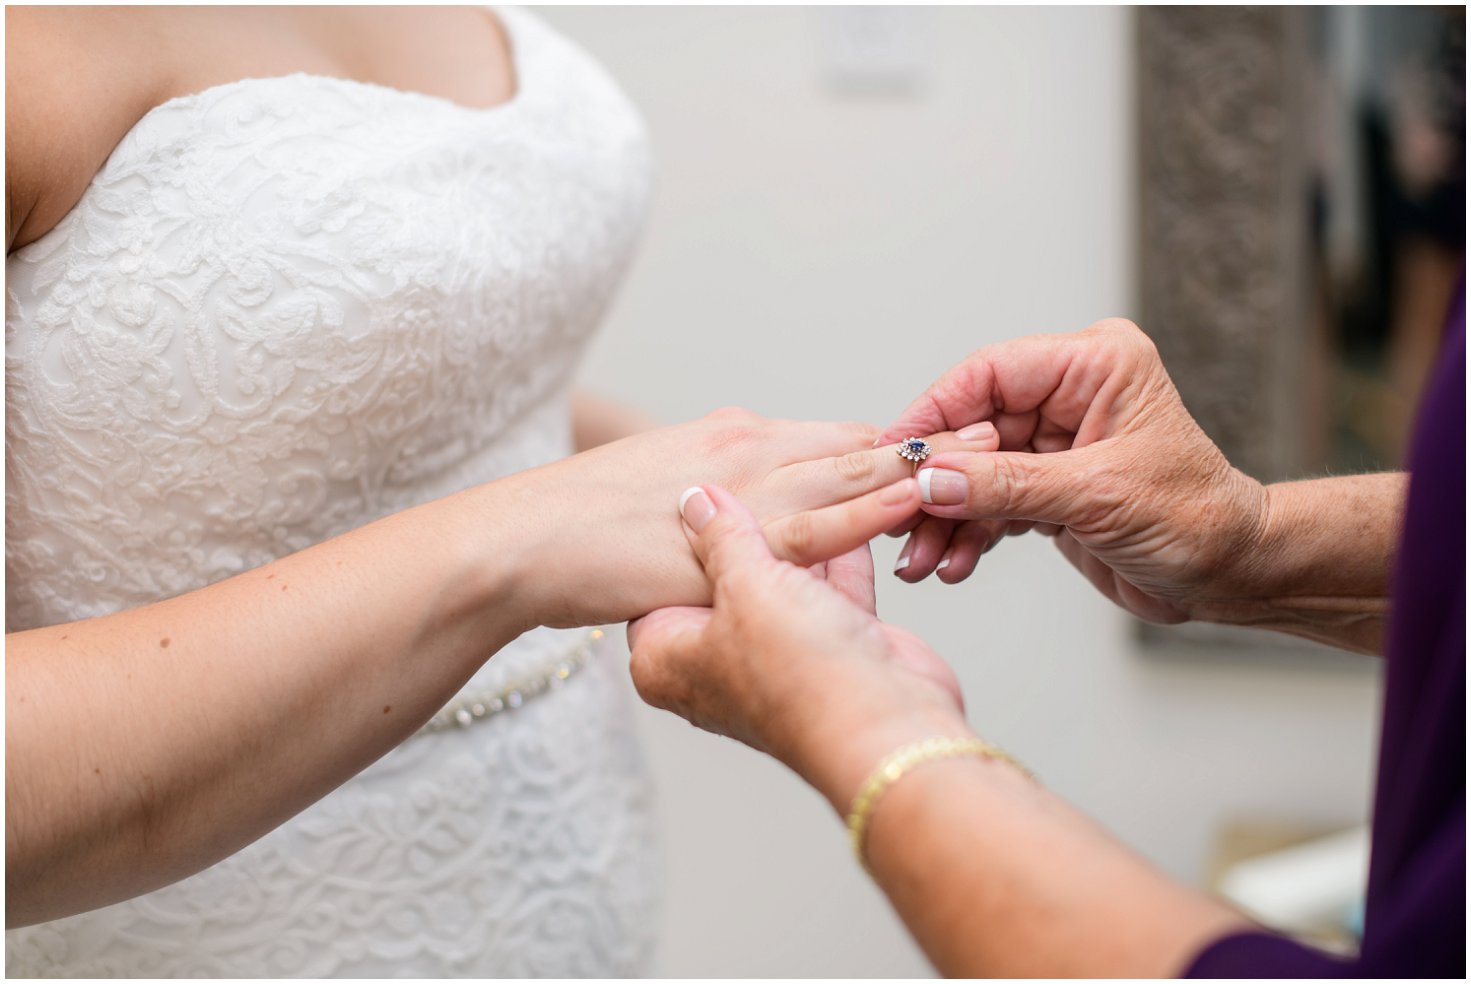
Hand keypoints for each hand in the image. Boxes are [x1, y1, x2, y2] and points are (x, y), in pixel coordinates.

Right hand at [506, 408, 992, 628]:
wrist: (529, 540)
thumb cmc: (578, 522)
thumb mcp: (654, 489)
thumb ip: (711, 497)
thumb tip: (733, 510)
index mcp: (734, 436)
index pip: (830, 435)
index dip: (891, 440)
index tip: (945, 436)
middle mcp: (751, 449)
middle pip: (860, 440)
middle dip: (933, 438)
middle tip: (1000, 420)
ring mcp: (748, 489)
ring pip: (856, 471)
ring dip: (928, 463)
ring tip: (993, 451)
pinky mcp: (740, 539)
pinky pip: (827, 523)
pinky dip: (879, 510)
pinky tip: (924, 502)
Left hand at [627, 485, 971, 808]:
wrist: (885, 726)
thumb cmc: (799, 674)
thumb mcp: (744, 586)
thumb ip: (720, 537)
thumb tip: (694, 499)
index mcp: (666, 660)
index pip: (654, 585)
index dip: (674, 539)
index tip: (689, 490)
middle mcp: (715, 664)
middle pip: (721, 579)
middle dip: (745, 531)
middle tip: (748, 476)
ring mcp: (775, 659)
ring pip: (779, 582)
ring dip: (801, 539)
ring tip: (805, 483)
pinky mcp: (830, 651)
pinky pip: (829, 591)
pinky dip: (839, 557)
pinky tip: (850, 509)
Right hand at [876, 319, 1268, 625]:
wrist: (1231, 576)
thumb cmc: (1198, 519)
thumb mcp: (1098, 497)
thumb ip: (1008, 486)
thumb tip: (932, 480)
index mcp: (1095, 365)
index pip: (990, 373)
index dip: (936, 413)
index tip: (895, 452)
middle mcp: (1070, 395)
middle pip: (972, 426)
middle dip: (936, 481)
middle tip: (899, 518)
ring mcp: (1055, 442)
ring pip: (972, 470)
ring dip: (944, 517)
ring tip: (920, 559)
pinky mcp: (1046, 486)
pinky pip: (987, 501)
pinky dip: (967, 533)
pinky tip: (952, 563)